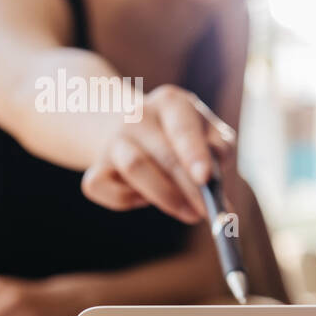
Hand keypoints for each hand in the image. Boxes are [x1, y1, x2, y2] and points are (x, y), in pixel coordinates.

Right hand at [81, 85, 235, 223]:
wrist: (129, 126)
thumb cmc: (182, 135)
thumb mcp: (207, 133)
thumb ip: (219, 152)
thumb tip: (216, 185)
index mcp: (171, 102)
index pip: (183, 128)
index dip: (194, 153)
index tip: (205, 178)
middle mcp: (137, 115)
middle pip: (164, 155)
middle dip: (190, 189)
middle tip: (208, 212)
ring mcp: (112, 141)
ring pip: (135, 169)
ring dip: (166, 197)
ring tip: (189, 212)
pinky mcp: (95, 169)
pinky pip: (114, 195)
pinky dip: (133, 202)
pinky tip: (146, 196)